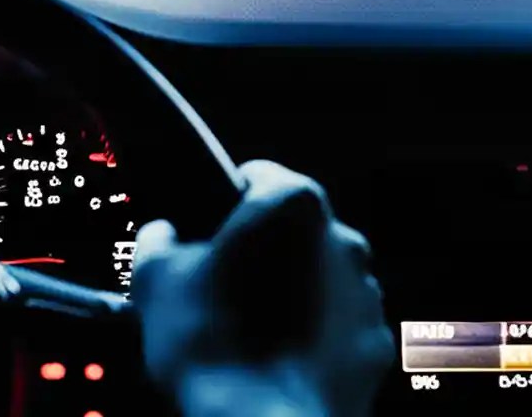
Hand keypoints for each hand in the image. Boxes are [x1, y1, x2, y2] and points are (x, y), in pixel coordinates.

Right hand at [133, 160, 392, 416]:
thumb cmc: (211, 342)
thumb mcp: (156, 277)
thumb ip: (159, 238)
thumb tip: (163, 234)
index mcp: (292, 204)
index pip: (255, 175)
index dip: (224, 201)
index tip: (206, 230)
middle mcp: (342, 238)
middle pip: (292, 228)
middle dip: (261, 250)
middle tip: (220, 284)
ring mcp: (365, 293)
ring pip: (319, 275)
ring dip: (291, 290)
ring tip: (248, 327)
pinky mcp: (375, 343)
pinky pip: (339, 324)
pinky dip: (314, 333)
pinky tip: (277, 356)